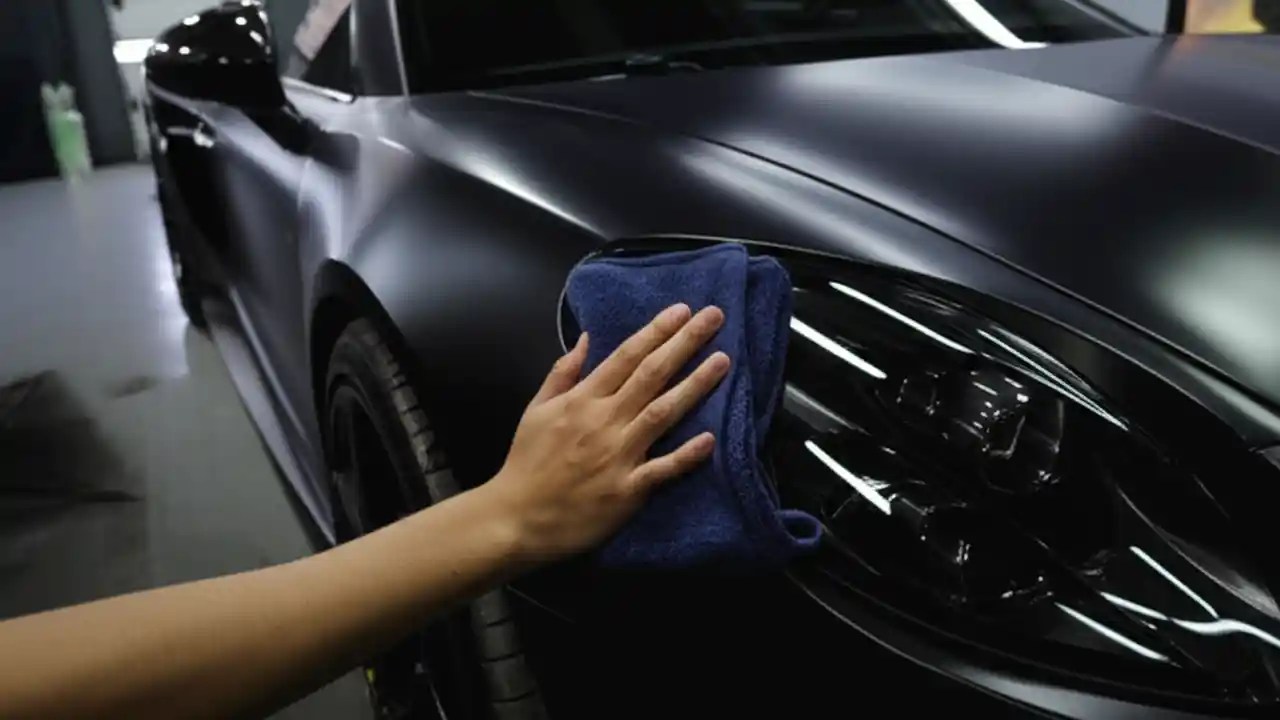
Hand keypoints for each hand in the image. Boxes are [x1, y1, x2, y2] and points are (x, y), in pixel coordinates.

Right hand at [487, 304, 729, 564]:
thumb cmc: (527, 463)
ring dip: (695, 385)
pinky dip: (686, 455)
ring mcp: (618, 456)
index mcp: (582, 399)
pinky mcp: (627, 491)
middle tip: (714, 317)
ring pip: (662, 412)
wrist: (516, 519)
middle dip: (685, 343)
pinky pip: (662, 469)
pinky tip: (710, 438)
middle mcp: (604, 421)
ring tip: (722, 360)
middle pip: (651, 374)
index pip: (626, 356)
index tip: (683, 310)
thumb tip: (587, 338)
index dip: (656, 331)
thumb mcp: (536, 409)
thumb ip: (562, 372)